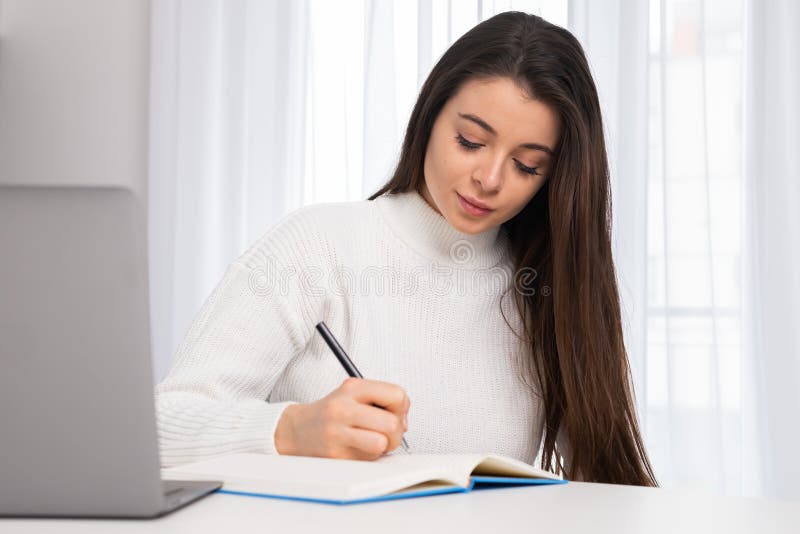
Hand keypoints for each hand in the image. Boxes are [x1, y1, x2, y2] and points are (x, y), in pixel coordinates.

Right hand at [274, 377, 409, 459]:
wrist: (297, 430)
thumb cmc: (332, 413)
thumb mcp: (354, 395)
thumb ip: (382, 401)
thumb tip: (404, 422)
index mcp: (352, 388)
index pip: (396, 394)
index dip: (402, 408)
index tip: (395, 413)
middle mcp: (343, 408)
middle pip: (392, 423)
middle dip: (397, 432)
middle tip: (387, 433)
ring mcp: (337, 432)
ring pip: (381, 443)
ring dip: (383, 446)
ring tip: (373, 442)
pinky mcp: (335, 455)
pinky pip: (367, 459)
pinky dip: (369, 457)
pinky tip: (358, 449)